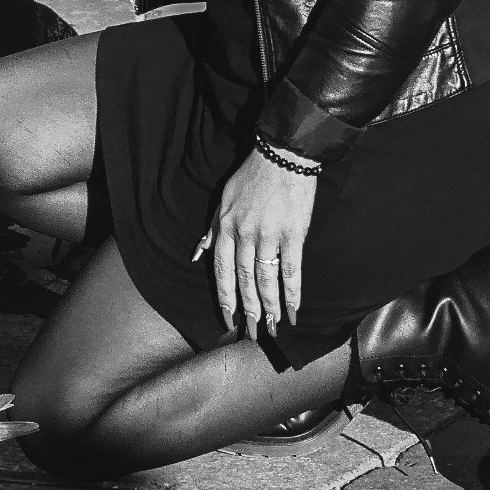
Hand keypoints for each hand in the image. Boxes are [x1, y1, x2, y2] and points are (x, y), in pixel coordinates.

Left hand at [205, 151, 322, 344]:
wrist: (282, 156)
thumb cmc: (251, 177)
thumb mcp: (222, 200)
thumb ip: (211, 230)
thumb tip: (196, 254)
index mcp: (226, 229)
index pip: (221, 272)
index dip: (225, 298)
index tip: (228, 319)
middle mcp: (244, 236)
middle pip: (244, 281)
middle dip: (248, 310)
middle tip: (252, 333)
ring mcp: (269, 237)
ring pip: (266, 280)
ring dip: (270, 307)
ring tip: (273, 327)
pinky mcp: (293, 235)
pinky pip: (291, 269)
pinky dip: (292, 291)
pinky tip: (293, 308)